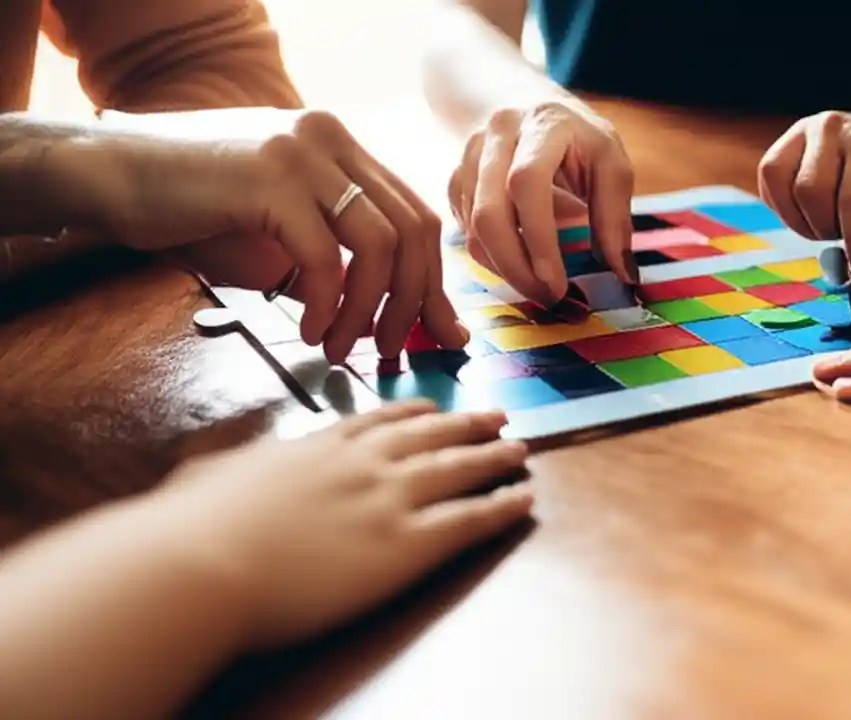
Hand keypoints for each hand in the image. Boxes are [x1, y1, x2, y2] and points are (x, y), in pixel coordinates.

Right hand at [81, 109, 466, 361]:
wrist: (111, 175)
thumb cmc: (194, 215)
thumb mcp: (282, 244)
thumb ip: (339, 272)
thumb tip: (393, 324)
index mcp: (344, 150)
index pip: (416, 217)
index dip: (432, 282)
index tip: (438, 334)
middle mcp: (333, 140)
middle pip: (413, 230)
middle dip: (412, 302)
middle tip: (390, 350)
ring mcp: (304, 151)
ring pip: (380, 243)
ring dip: (368, 310)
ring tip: (340, 347)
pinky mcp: (270, 175)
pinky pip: (324, 254)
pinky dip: (326, 302)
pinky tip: (307, 330)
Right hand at [155, 402, 531, 647]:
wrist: (201, 566)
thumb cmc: (190, 529)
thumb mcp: (206, 474)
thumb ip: (226, 462)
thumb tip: (210, 462)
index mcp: (317, 446)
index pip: (376, 421)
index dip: (412, 414)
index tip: (433, 408)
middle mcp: (361, 464)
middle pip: (429, 436)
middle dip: (466, 425)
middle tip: (496, 416)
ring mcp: (388, 500)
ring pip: (458, 469)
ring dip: (493, 458)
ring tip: (520, 449)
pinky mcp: (406, 545)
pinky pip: (469, 520)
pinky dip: (500, 507)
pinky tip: (522, 499)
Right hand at [448, 100, 636, 306]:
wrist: (521, 98)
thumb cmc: (576, 136)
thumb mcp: (609, 160)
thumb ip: (615, 214)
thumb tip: (623, 273)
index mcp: (543, 123)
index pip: (527, 183)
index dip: (538, 238)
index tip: (558, 282)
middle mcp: (498, 134)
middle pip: (489, 211)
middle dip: (517, 266)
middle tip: (548, 297)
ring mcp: (470, 155)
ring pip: (472, 226)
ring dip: (504, 267)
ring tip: (538, 289)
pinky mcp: (456, 177)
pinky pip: (464, 229)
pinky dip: (490, 256)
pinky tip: (517, 266)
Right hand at [758, 111, 850, 295]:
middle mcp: (834, 128)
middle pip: (811, 193)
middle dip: (825, 227)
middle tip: (843, 234)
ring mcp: (806, 129)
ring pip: (785, 188)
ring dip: (802, 221)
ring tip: (827, 221)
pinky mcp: (786, 139)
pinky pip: (769, 179)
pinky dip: (784, 207)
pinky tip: (806, 210)